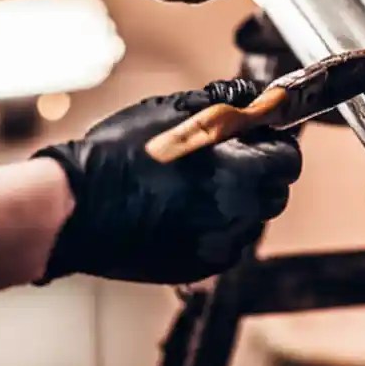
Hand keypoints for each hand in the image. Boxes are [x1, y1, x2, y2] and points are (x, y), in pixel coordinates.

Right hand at [34, 80, 301, 284]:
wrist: (75, 208)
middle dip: (260, 173)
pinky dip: (215, 227)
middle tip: (227, 157)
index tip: (256, 136)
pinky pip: (224, 245)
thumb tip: (249, 97)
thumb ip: (221, 103)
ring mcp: (216, 247)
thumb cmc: (118, 156)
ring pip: (250, 221)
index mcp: (236, 174)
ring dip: (238, 201)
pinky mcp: (196, 268)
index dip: (274, 143)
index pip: (288, 160)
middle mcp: (234, 216)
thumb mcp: (171, 111)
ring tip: (197, 183)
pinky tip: (181, 209)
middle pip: (275, 193)